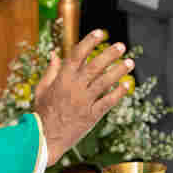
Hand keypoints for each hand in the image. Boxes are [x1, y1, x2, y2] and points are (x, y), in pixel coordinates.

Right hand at [34, 30, 134, 163]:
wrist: (44, 139)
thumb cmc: (42, 113)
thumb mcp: (42, 89)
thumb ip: (51, 71)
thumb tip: (54, 53)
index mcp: (61, 79)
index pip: (77, 55)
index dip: (88, 42)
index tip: (100, 32)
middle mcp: (74, 88)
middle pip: (95, 66)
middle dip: (109, 54)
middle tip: (122, 45)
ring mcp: (84, 102)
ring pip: (104, 82)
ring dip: (118, 71)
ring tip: (130, 62)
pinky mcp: (91, 116)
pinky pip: (108, 102)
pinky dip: (118, 93)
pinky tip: (126, 85)